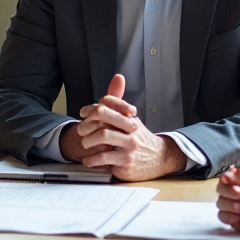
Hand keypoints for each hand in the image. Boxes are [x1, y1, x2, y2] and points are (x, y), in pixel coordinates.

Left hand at [62, 74, 183, 180]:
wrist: (158, 158)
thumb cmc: (139, 138)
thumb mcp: (131, 119)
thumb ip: (119, 101)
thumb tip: (118, 77)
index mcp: (128, 117)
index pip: (108, 102)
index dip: (91, 107)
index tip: (83, 114)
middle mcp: (130, 129)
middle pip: (103, 116)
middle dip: (86, 123)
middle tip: (80, 131)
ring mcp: (128, 146)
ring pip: (102, 136)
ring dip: (88, 141)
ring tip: (85, 145)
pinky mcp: (125, 162)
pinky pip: (103, 158)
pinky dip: (91, 160)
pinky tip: (88, 160)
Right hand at [217, 167, 239, 238]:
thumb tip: (232, 168)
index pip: (225, 179)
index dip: (225, 180)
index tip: (229, 180)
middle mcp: (237, 195)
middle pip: (220, 190)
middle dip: (227, 192)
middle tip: (239, 195)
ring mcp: (235, 208)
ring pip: (219, 203)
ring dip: (229, 205)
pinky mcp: (234, 220)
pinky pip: (222, 217)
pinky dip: (228, 217)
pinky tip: (238, 218)